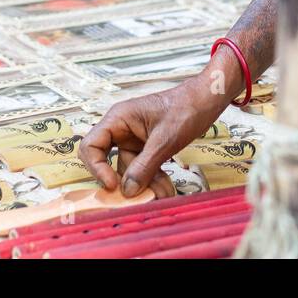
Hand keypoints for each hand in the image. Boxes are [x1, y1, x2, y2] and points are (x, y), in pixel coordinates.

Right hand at [79, 76, 229, 198]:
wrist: (207, 100)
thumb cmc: (185, 109)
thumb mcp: (164, 140)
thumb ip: (144, 166)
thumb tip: (127, 191)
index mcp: (118, 118)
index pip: (91, 146)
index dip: (96, 168)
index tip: (113, 185)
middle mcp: (121, 129)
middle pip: (110, 163)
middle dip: (128, 182)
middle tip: (144, 197)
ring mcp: (134, 138)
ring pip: (130, 169)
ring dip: (146, 184)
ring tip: (165, 193)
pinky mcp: (147, 146)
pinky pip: (143, 168)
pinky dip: (154, 179)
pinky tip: (167, 188)